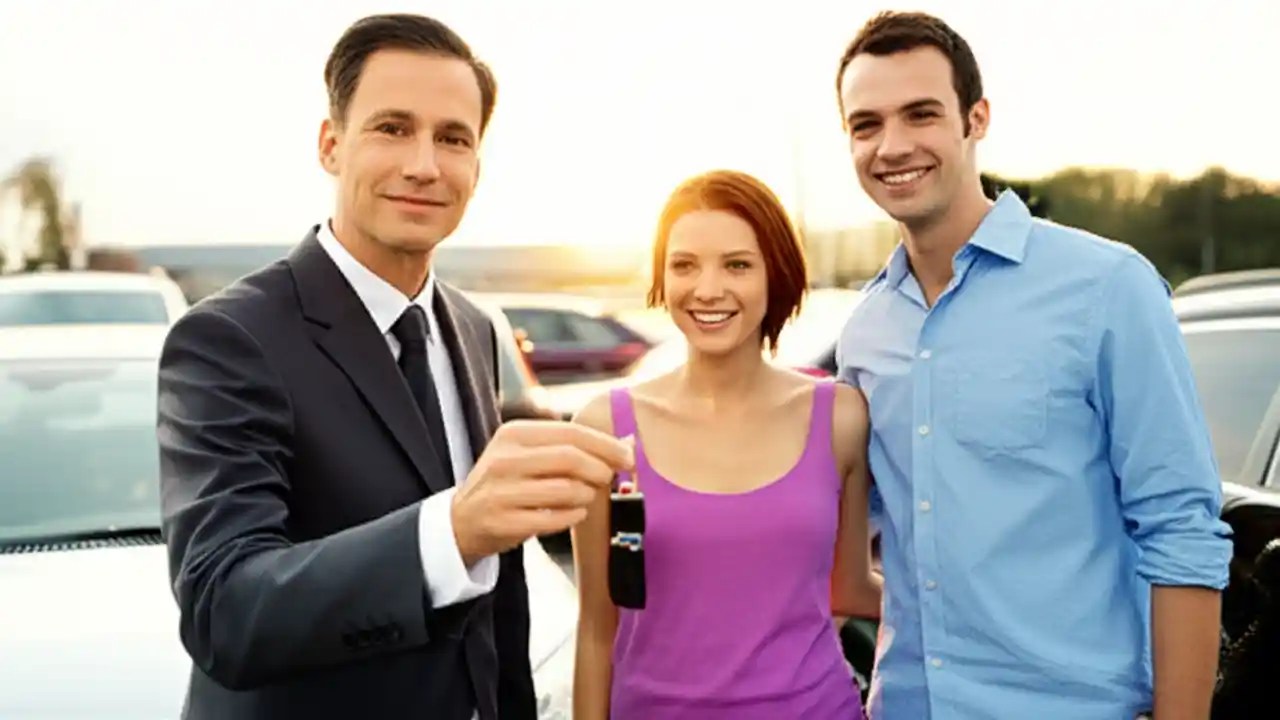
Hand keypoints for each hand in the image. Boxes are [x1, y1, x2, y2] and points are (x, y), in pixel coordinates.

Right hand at [451, 420, 633, 565]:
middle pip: (570, 458)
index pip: (571, 433)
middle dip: (600, 469)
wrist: (463, 520)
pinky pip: (555, 518)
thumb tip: (626, 444)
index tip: (628, 456)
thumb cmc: (507, 483)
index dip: (606, 445)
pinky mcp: (505, 522)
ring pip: (566, 490)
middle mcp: (505, 460)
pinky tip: (573, 513)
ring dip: (587, 496)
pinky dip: (574, 516)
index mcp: (513, 434)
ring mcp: (502, 492)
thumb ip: (569, 446)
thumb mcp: (526, 453)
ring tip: (585, 497)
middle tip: (608, 479)